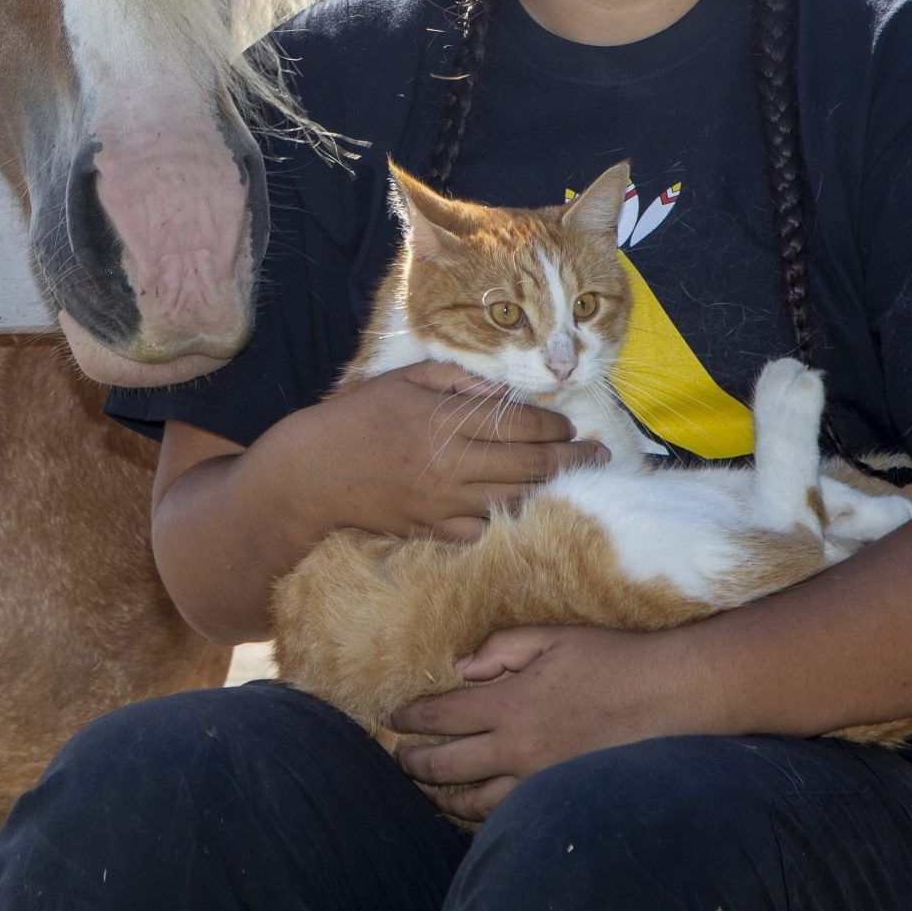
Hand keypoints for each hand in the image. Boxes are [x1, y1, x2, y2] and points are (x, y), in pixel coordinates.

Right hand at [298, 362, 608, 541]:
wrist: (313, 473)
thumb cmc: (356, 418)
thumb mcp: (402, 381)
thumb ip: (454, 379)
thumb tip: (499, 389)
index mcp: (444, 419)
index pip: (518, 423)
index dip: (553, 423)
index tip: (570, 423)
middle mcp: (451, 461)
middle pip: (529, 463)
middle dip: (572, 457)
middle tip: (598, 454)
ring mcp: (444, 500)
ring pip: (515, 499)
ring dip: (552, 491)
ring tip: (578, 482)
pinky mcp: (433, 528)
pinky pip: (485, 531)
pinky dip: (513, 523)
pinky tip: (533, 514)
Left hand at [387, 624, 696, 824]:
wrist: (670, 696)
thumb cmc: (612, 659)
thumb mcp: (552, 637)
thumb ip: (500, 648)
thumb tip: (461, 669)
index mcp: (511, 704)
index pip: (440, 717)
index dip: (408, 718)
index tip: (390, 717)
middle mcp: (518, 748)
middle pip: (444, 767)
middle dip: (411, 763)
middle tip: (395, 757)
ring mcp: (539, 780)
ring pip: (472, 802)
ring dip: (439, 796)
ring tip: (424, 788)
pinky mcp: (559, 797)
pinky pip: (507, 814)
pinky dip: (479, 813)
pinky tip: (471, 805)